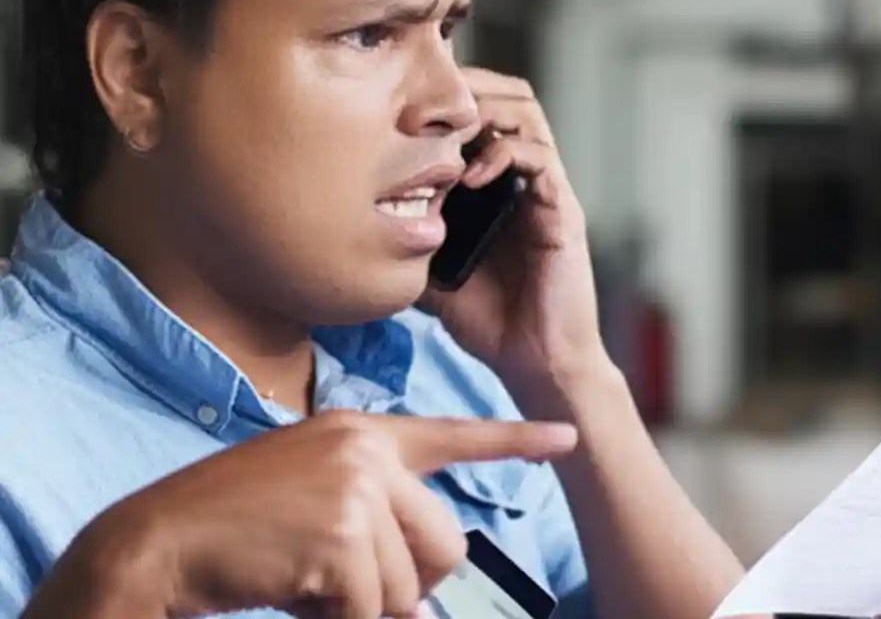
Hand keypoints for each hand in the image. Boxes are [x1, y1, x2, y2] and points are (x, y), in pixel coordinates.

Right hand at [25, 411, 576, 618]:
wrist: (160, 538)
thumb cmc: (237, 523)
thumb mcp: (316, 493)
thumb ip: (379, 520)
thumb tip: (423, 603)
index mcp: (364, 434)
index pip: (456, 435)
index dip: (517, 439)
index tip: (568, 435)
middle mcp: (368, 452)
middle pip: (445, 543)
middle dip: (406, 584)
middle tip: (344, 581)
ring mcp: (356, 490)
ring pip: (410, 585)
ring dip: (364, 604)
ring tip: (306, 576)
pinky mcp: (341, 536)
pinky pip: (370, 608)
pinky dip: (336, 617)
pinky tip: (294, 590)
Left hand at [418, 68, 612, 416]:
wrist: (534, 363)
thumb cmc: (489, 321)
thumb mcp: (428, 271)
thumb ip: (405, 237)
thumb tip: (353, 220)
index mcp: (496, 184)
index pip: (480, 113)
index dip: (447, 96)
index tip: (403, 97)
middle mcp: (524, 178)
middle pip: (509, 96)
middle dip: (469, 86)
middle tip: (426, 100)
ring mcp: (546, 191)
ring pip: (528, 113)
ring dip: (487, 109)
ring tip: (450, 129)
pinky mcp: (562, 211)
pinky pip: (540, 159)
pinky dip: (504, 154)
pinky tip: (472, 176)